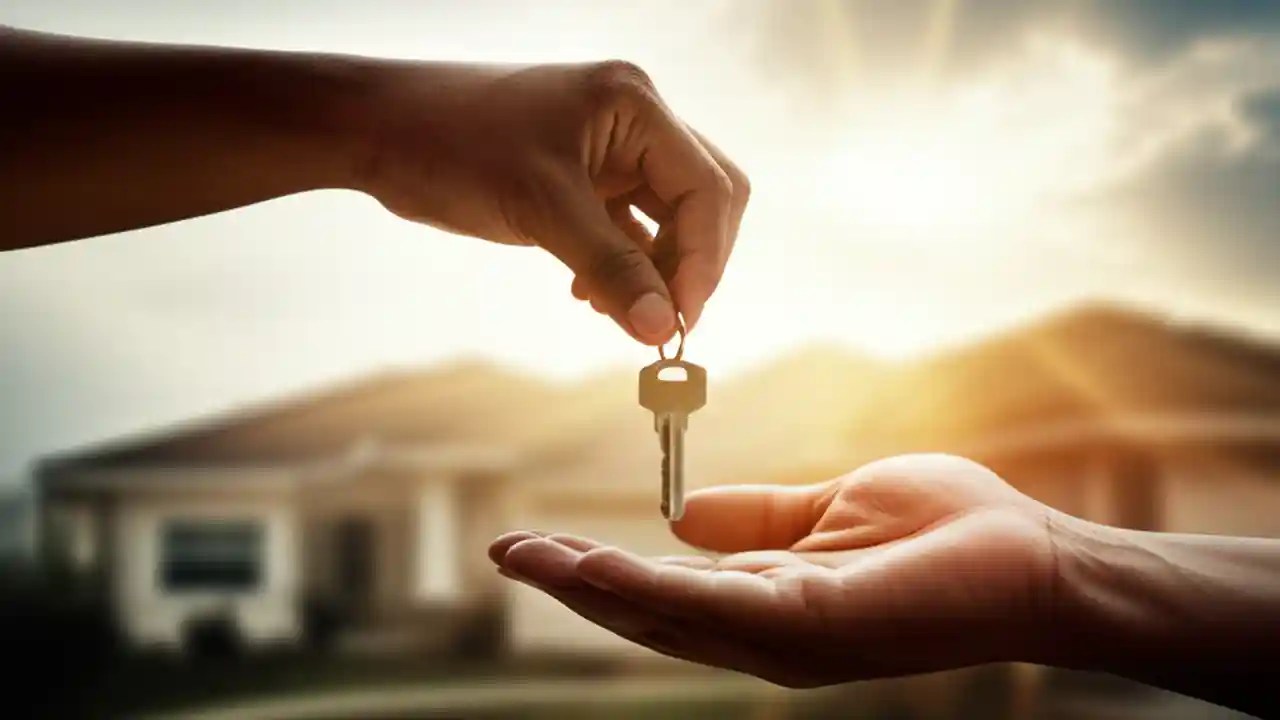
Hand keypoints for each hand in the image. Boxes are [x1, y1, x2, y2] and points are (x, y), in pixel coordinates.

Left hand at [357, 60, 748, 342]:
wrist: (380, 130)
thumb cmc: (454, 146)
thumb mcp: (540, 208)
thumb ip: (610, 268)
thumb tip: (662, 330)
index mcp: (636, 105)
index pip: (706, 187)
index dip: (702, 259)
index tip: (678, 320)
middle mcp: (633, 120)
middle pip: (701, 200)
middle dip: (688, 264)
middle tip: (663, 322)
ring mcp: (609, 148)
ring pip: (666, 219)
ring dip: (652, 271)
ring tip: (615, 311)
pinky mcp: (583, 176)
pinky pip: (627, 227)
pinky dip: (621, 265)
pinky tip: (591, 295)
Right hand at [489, 454, 1058, 686]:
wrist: (1032, 559)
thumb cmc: (946, 532)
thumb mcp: (826, 508)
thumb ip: (755, 517)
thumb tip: (682, 510)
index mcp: (769, 602)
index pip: (665, 590)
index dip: (597, 570)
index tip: (537, 543)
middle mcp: (766, 632)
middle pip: (649, 613)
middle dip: (574, 584)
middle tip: (504, 552)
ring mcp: (787, 636)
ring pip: (666, 614)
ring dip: (591, 586)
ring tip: (527, 557)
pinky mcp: (815, 623)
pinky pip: (714, 602)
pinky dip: (647, 585)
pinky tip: (596, 563)